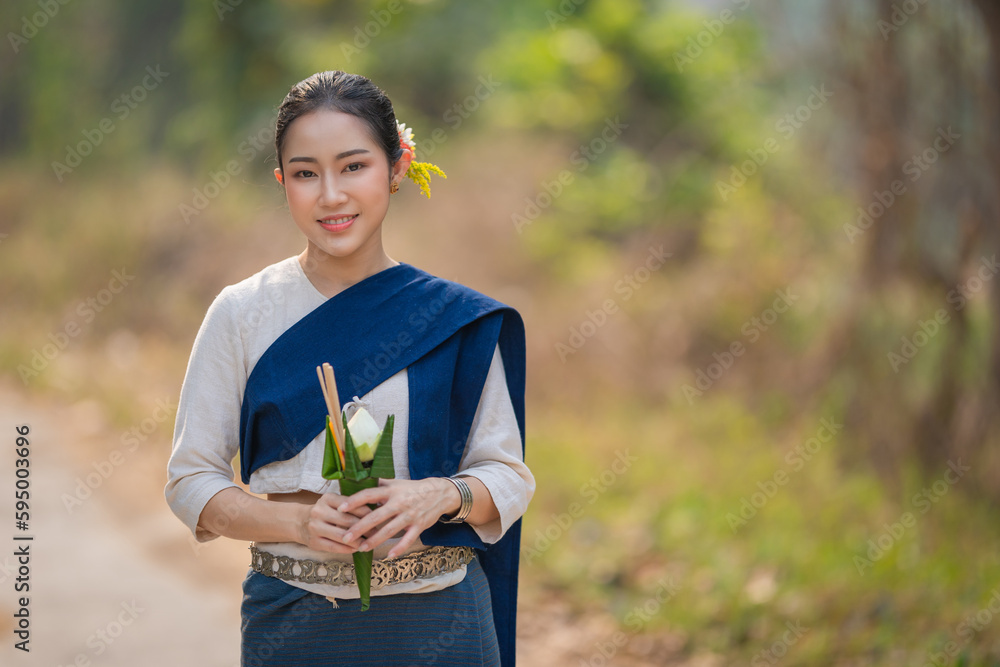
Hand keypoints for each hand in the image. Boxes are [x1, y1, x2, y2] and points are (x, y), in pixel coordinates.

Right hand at [298, 492, 373, 553]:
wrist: (299, 522)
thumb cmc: (324, 512)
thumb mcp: (334, 503)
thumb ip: (350, 505)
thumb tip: (376, 510)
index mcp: (327, 498)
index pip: (351, 504)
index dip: (366, 512)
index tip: (378, 516)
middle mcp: (319, 511)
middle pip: (347, 520)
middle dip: (365, 528)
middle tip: (377, 532)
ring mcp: (315, 527)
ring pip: (342, 536)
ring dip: (358, 541)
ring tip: (369, 543)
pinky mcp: (314, 542)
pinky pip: (334, 547)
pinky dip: (347, 549)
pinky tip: (356, 549)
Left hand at [338, 478, 460, 558]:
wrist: (439, 493)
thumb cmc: (413, 489)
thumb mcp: (396, 483)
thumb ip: (378, 485)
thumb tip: (358, 482)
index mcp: (391, 491)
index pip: (370, 494)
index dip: (355, 501)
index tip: (341, 508)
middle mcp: (399, 503)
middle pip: (376, 516)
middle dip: (359, 528)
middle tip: (345, 537)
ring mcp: (409, 515)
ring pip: (389, 530)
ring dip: (374, 540)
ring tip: (361, 548)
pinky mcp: (419, 526)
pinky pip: (407, 539)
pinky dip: (399, 548)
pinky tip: (389, 555)